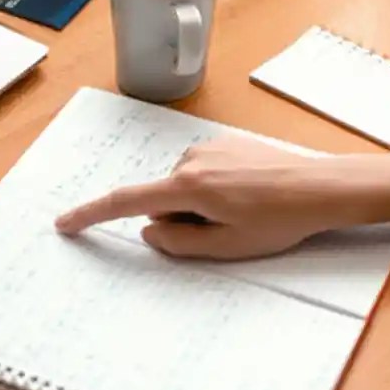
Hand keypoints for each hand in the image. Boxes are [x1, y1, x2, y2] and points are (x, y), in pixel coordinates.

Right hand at [55, 136, 389, 260]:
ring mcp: (210, 147)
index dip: (92, 214)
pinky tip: (250, 197)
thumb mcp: (226, 247)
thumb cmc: (280, 220)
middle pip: (162, 199)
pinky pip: (204, 173)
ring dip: (201, 206)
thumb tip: (150, 231)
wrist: (323, 188)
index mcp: (187, 186)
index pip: (126, 201)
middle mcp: (192, 159)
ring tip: (246, 215)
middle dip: (181, 220)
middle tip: (227, 232)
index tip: (66, 223)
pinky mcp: (226, 142)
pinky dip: (216, 191)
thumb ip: (178, 243)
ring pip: (184, 188)